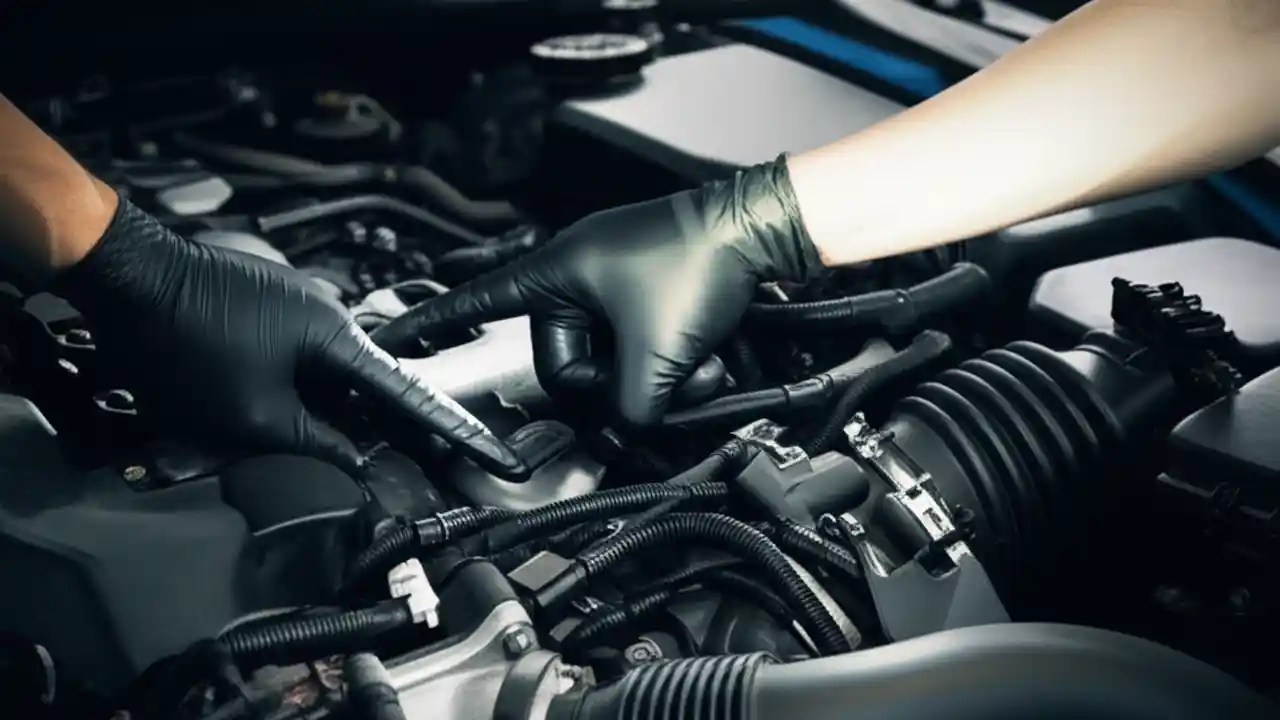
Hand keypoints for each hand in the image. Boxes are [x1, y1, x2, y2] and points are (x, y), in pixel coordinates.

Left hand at [53, 198, 524, 476]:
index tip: (497, 453)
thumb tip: (353, 462)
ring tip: (307, 441)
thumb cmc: (183, 337)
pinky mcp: (269, 308)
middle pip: (373, 387)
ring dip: (326, 413)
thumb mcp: (252, 413)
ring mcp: (298, 308)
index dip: (457, 432)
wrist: (123, 274)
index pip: (412, 397)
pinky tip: (274, 413)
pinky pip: (303, 360)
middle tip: (408, 462)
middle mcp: (329, 316)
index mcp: (338, 339)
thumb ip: (313, 443)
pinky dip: (300, 392)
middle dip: (381, 429)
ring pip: (332, 377)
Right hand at [371, 157, 823, 425]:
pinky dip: (676, 363)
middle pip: (564, 362)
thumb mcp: (657, 352)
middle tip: (654, 379)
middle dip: (616, 383)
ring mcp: (616, 286)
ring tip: (696, 366)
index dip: (433, 325)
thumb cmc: (702, 261)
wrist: (765, 232)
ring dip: (658, 377)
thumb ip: (631, 408)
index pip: (478, 302)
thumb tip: (627, 432)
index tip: (391, 339)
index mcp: (556, 273)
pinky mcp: (651, 295)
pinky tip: (708, 358)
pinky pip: (643, 347)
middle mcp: (578, 277)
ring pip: (612, 362)